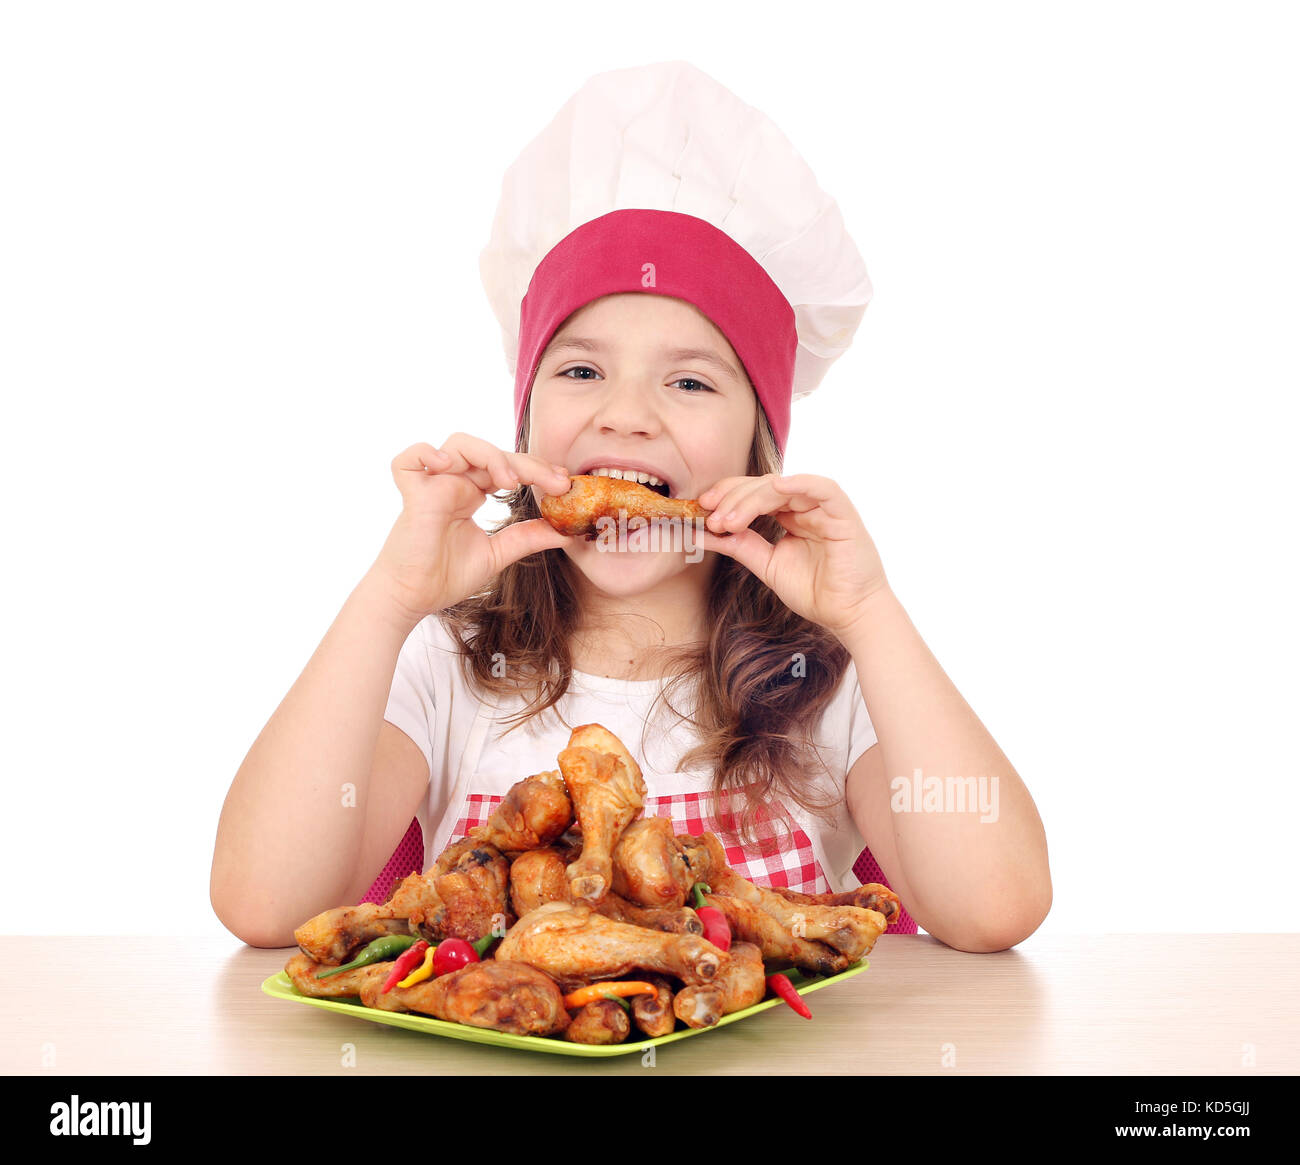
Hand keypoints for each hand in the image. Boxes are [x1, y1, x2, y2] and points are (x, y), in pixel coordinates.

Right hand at [368, 434, 573, 622]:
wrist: (413, 599)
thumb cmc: (445, 577)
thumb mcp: (497, 555)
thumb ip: (526, 538)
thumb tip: (565, 532)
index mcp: (471, 494)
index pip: (507, 468)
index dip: (536, 469)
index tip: (564, 483)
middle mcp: (453, 484)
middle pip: (491, 453)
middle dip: (528, 463)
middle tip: (556, 481)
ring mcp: (432, 486)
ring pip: (459, 444)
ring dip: (489, 455)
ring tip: (510, 481)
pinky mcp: (412, 496)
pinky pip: (408, 460)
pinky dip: (426, 453)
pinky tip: (448, 466)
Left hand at [694, 473, 889, 640]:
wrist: (849, 614)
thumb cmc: (815, 592)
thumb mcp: (767, 564)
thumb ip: (738, 545)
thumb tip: (700, 533)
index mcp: (790, 515)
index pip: (754, 494)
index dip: (727, 496)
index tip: (702, 508)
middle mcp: (806, 507)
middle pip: (764, 486)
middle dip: (733, 498)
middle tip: (710, 516)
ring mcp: (825, 508)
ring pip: (784, 486)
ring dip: (752, 499)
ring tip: (728, 520)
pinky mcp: (843, 514)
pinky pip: (823, 489)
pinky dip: (800, 483)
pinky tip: (776, 489)